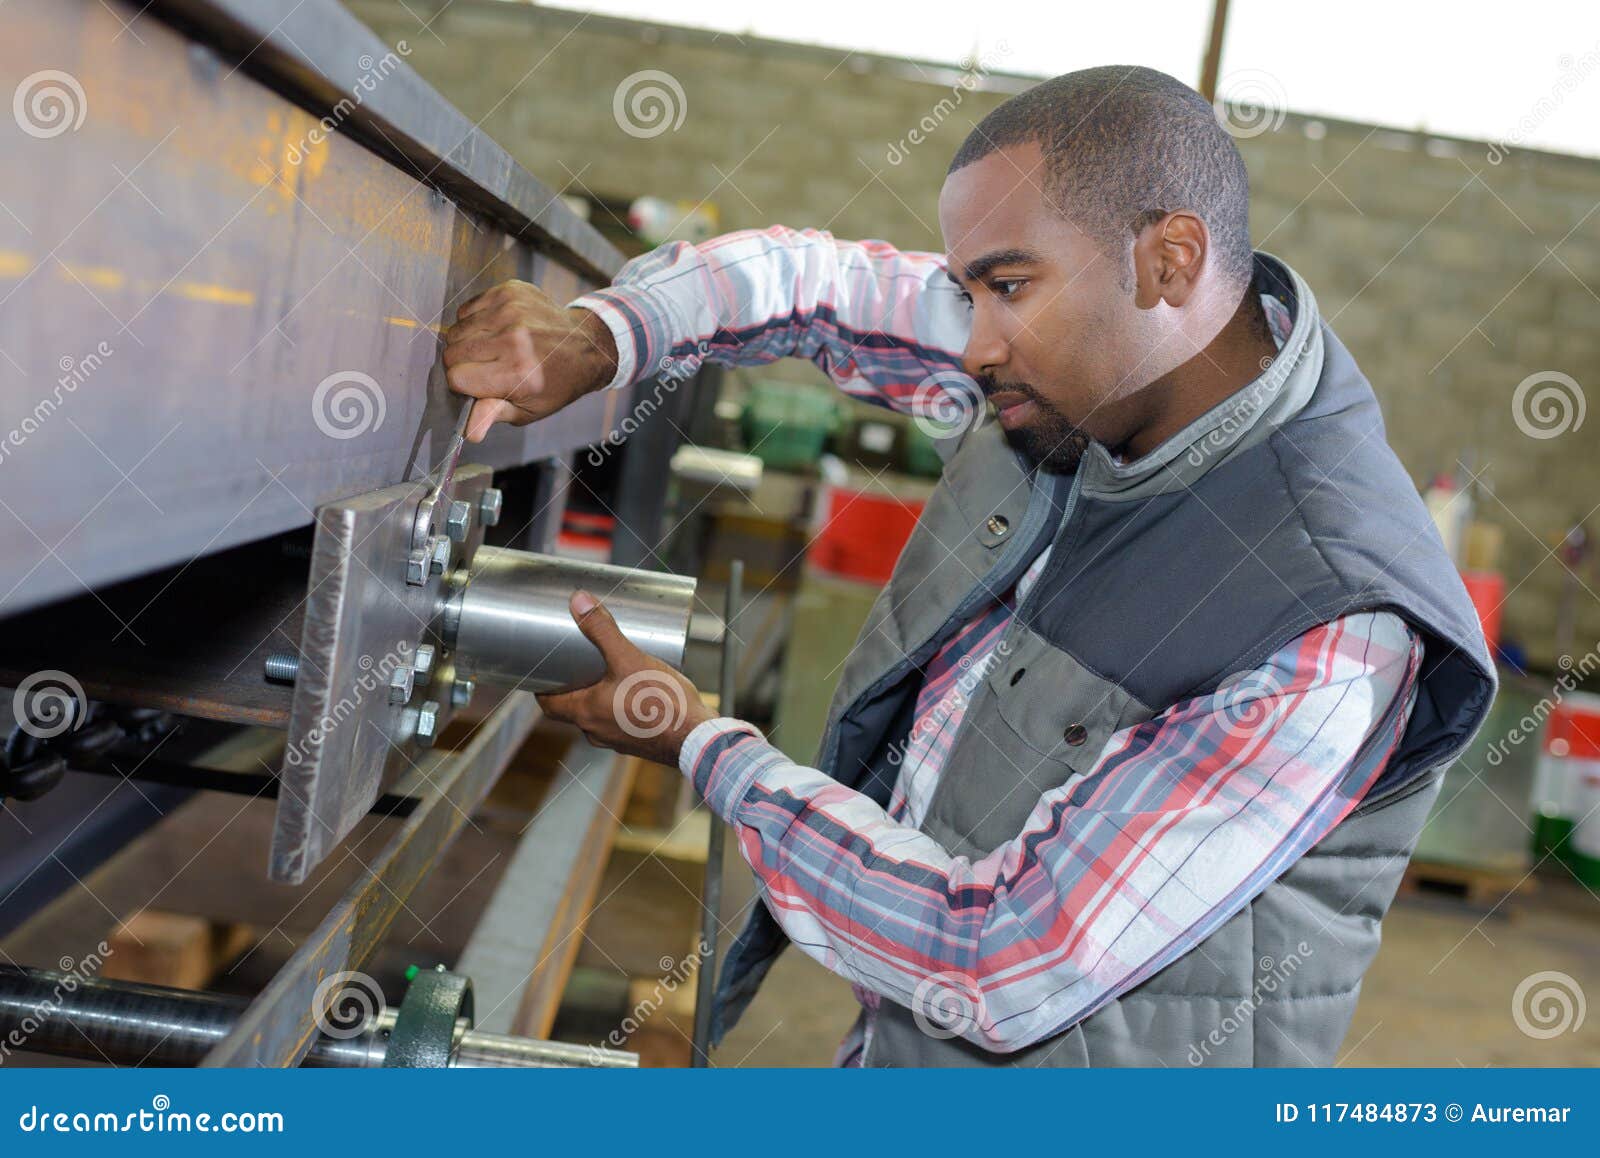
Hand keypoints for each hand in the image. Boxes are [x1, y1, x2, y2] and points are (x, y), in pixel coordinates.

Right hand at [442, 280, 619, 441]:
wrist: (584, 345)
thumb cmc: (554, 383)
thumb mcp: (529, 409)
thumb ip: (494, 415)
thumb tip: (469, 432)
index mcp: (516, 373)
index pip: (456, 378)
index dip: (463, 385)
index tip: (479, 385)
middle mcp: (512, 340)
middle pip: (451, 352)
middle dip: (462, 363)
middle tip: (487, 367)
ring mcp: (510, 311)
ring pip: (456, 329)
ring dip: (468, 341)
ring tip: (494, 348)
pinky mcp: (508, 291)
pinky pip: (467, 309)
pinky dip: (475, 320)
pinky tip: (497, 329)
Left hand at [536, 591, 714, 765]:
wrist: (696, 739)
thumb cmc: (661, 703)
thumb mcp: (629, 659)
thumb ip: (602, 630)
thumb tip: (578, 602)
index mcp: (585, 713)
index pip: (549, 704)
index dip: (543, 688)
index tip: (544, 672)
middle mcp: (596, 730)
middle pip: (573, 708)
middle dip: (574, 687)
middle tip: (577, 664)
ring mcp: (617, 740)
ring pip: (598, 716)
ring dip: (598, 697)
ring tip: (609, 672)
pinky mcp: (638, 742)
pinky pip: (620, 722)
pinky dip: (620, 707)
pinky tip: (637, 691)